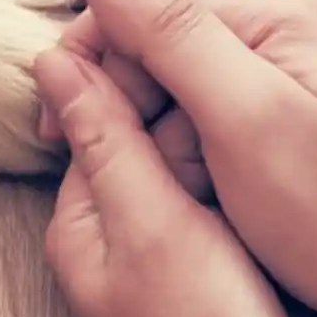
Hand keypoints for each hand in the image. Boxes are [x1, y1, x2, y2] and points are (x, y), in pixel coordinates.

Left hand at [33, 45, 286, 316]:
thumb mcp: (152, 224)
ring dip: (217, 150)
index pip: (100, 111)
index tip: (196, 72)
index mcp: (82, 215)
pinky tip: (263, 186)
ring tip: (251, 172)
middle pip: (144, 132)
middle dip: (189, 123)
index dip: (146, 83)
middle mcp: (112, 227)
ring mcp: (158, 243)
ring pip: (186, 159)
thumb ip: (106, 141)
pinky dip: (236, 181)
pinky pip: (214, 192)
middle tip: (234, 141)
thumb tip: (53, 60)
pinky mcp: (200, 256)